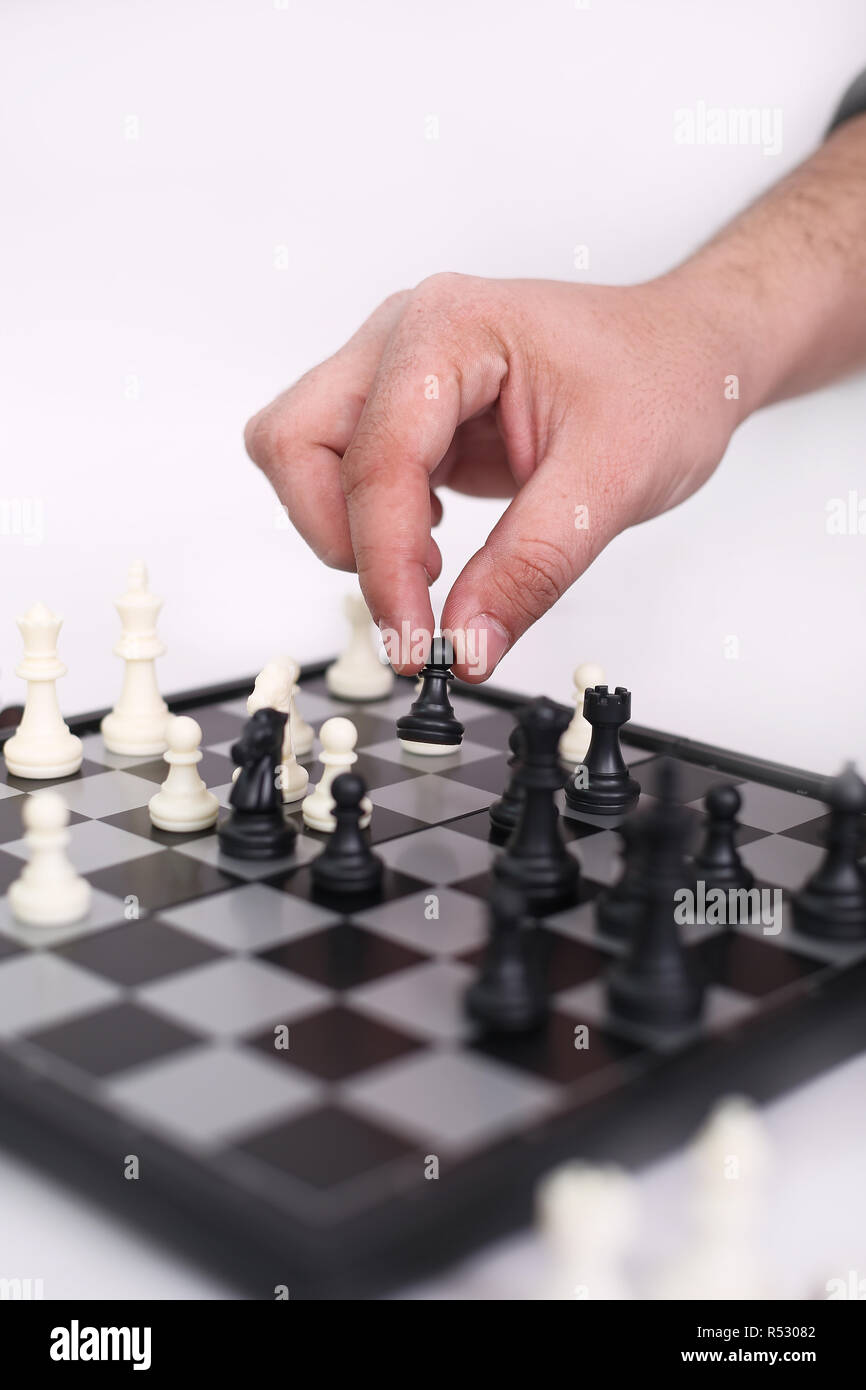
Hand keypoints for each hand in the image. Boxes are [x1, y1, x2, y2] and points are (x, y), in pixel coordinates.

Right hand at [245, 272, 743, 678]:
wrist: (688, 352)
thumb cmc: (663, 382)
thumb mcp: (612, 481)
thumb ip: (532, 566)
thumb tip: (467, 647)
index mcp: (450, 329)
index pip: (378, 460)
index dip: (387, 566)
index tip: (417, 645)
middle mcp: (404, 337)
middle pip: (296, 443)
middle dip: (339, 536)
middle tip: (411, 599)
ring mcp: (395, 368)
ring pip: (301, 455)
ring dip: (346, 529)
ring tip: (431, 564)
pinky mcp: (403, 410)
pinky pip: (340, 470)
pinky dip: (368, 522)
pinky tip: (434, 540)